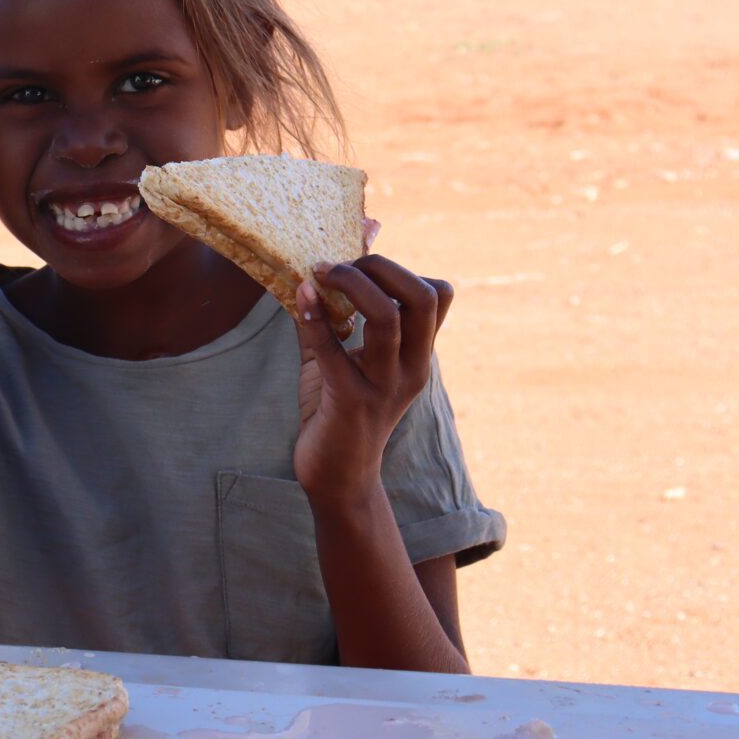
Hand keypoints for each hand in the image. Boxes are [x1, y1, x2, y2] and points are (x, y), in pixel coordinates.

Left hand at [291, 256, 453, 505]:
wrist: (336, 477)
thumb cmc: (336, 408)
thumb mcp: (343, 355)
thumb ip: (337, 311)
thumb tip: (326, 269)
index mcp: (417, 353)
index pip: (438, 294)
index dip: (401, 267)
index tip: (357, 260)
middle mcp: (411, 367)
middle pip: (423, 296)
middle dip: (381, 266)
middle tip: (337, 265)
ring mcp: (384, 386)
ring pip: (387, 317)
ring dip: (350, 283)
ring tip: (318, 273)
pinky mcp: (351, 403)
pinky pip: (334, 351)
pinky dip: (314, 317)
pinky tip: (300, 295)